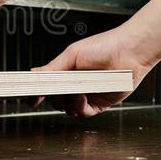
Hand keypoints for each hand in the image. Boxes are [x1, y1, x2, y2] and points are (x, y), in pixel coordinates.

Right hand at [33, 27, 155, 116]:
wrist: (129, 52)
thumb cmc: (104, 47)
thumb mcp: (72, 55)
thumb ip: (52, 68)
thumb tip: (33, 74)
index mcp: (68, 72)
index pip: (48, 86)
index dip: (38, 94)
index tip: (31, 99)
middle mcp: (77, 84)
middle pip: (56, 100)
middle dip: (54, 98)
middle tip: (56, 91)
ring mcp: (88, 95)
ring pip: (68, 108)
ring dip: (68, 102)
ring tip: (74, 91)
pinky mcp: (100, 104)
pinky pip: (84, 112)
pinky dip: (79, 107)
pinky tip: (82, 96)